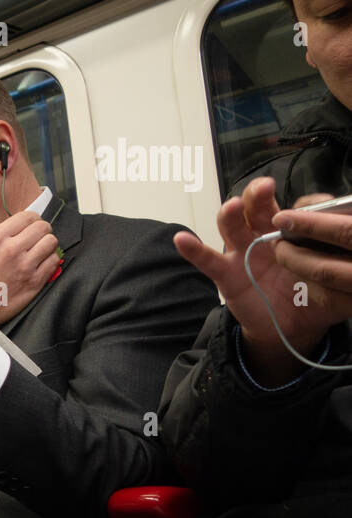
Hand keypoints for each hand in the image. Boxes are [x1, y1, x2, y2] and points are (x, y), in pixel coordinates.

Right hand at [0, 211, 58, 324]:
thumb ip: (6, 234)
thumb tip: (29, 224)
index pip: (28, 216)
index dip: (34, 220)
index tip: (33, 226)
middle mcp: (11, 249)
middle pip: (43, 227)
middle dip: (43, 232)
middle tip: (39, 239)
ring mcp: (25, 265)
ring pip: (51, 242)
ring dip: (48, 246)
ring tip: (40, 252)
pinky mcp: (35, 281)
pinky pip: (54, 261)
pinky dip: (50, 261)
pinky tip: (41, 265)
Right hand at [174, 178, 337, 384]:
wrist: (290, 328)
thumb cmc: (312, 298)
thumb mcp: (336, 287)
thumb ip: (346, 276)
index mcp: (294, 233)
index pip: (298, 210)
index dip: (305, 205)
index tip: (317, 207)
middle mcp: (266, 235)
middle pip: (258, 207)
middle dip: (259, 194)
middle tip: (265, 188)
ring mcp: (243, 253)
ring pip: (232, 226)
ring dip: (229, 214)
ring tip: (230, 207)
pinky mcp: (226, 274)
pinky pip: (207, 260)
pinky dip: (193, 249)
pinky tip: (182, 239)